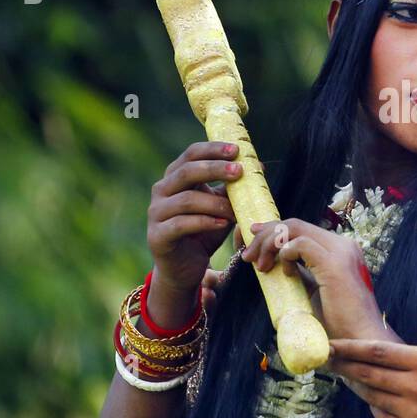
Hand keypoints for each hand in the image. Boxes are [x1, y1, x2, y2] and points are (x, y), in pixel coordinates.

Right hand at [147, 141, 241, 327]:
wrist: (184, 267)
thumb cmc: (204, 231)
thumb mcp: (221, 206)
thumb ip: (233, 188)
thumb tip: (260, 166)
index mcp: (175, 177)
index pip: (191, 154)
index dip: (212, 150)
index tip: (236, 150)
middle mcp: (161, 191)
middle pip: (186, 172)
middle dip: (214, 170)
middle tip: (239, 172)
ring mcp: (156, 213)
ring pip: (186, 200)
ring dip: (215, 203)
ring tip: (235, 209)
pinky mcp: (157, 235)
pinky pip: (181, 224)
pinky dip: (205, 222)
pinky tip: (223, 223)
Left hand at [240, 218, 394, 342]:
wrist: (361, 343)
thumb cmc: (337, 324)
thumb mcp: (312, 291)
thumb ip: (300, 273)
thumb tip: (274, 262)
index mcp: (339, 249)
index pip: (300, 228)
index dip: (272, 230)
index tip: (251, 240)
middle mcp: (343, 245)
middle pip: (294, 224)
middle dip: (264, 235)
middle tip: (247, 255)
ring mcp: (341, 252)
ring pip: (294, 228)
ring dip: (269, 244)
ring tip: (259, 266)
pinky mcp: (335, 264)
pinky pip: (300, 244)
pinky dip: (285, 255)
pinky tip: (284, 273)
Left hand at [328, 290, 416, 417]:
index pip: (377, 352)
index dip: (349, 347)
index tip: (329, 343)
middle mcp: (416, 390)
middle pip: (367, 376)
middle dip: (342, 366)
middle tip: (323, 358)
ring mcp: (415, 417)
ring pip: (374, 399)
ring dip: (357, 386)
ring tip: (344, 375)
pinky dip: (375, 408)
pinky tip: (372, 398)